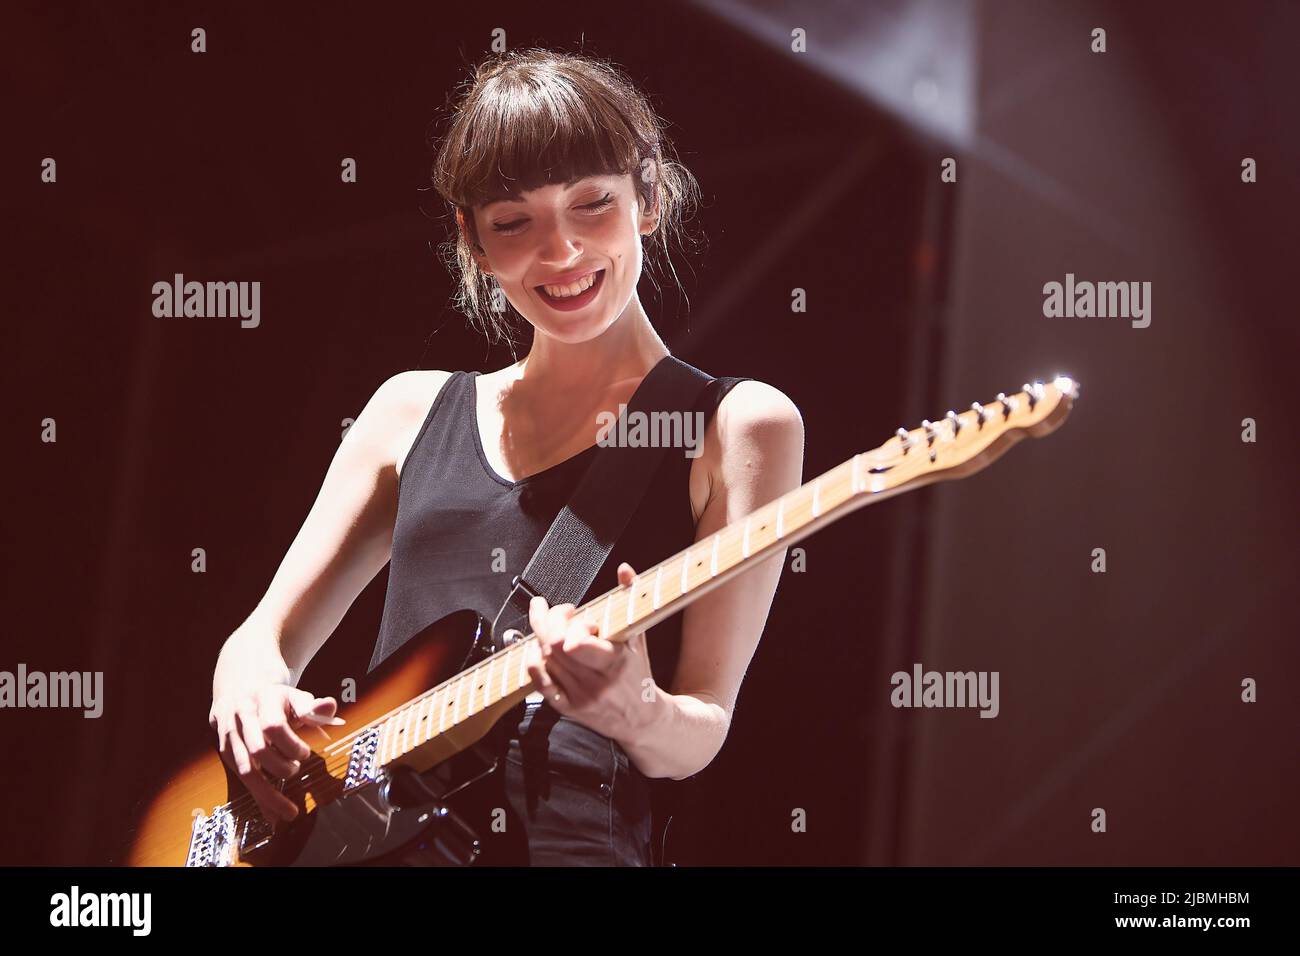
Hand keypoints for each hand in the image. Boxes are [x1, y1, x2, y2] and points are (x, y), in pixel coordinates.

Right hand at [208, 685, 344, 823]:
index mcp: (262, 700)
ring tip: (289, 811)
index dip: (291, 744)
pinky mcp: (225, 751)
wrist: (239, 689)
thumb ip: (313, 706)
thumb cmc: (275, 698)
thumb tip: (329, 706)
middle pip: (257, 751)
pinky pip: (239, 779)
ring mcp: (229, 735)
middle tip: (296, 770)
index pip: (273, 726)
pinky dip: (257, 797)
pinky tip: (272, 813)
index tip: (306, 753)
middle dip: (280, 767)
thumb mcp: (295, 696)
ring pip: (245, 770)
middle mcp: (241, 717)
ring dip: (267, 793)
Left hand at [524, 562, 656, 741]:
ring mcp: (578, 696)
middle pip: (552, 646)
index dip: (567, 624)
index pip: (574, 643)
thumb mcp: (639, 634)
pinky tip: (536, 648)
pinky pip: (540, 683)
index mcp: (613, 662)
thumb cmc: (639, 673)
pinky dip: (533, 661)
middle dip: (549, 621)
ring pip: (544, 659)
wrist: (643, 719)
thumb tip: (624, 569)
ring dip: (542, 636)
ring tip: (553, 624)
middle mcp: (594, 682)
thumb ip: (630, 598)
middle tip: (559, 611)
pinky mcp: (567, 707)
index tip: (573, 611)